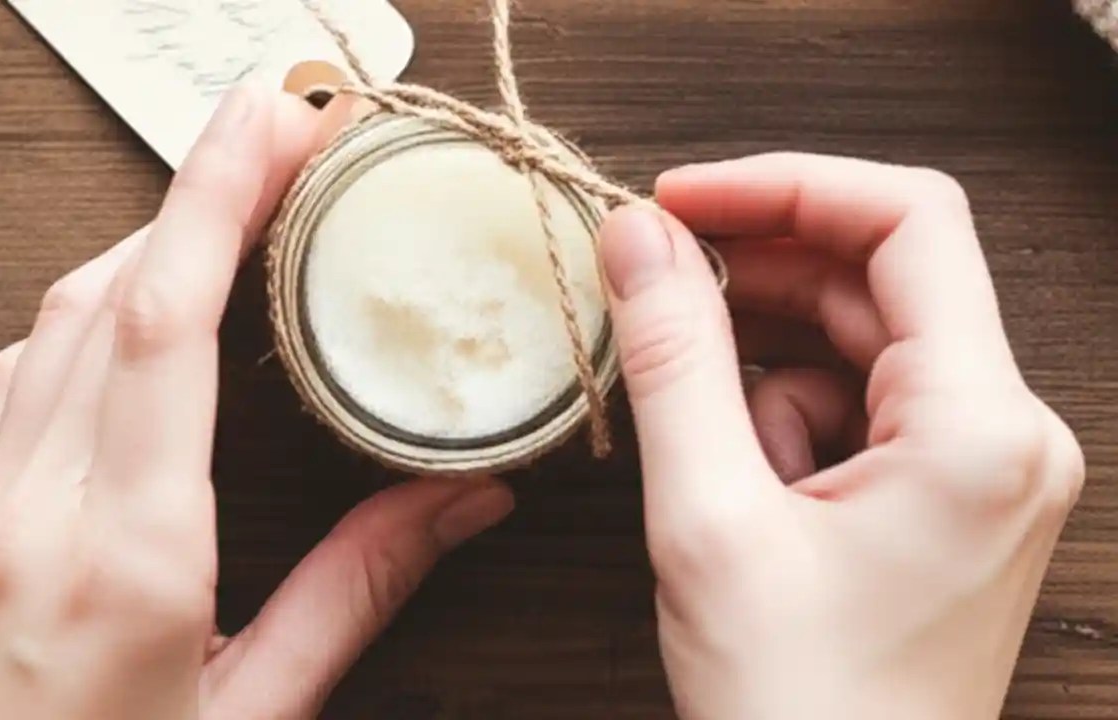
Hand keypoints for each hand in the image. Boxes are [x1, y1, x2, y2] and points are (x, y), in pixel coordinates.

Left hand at [0, 83, 512, 719]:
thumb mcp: (255, 716)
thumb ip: (356, 595)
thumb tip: (458, 502)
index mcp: (125, 559)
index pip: (164, 325)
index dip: (218, 199)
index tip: (272, 121)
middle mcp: (35, 509)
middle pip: (112, 290)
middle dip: (199, 187)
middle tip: (283, 130)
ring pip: (59, 316)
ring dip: (148, 238)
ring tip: (233, 200)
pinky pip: (24, 367)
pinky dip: (94, 306)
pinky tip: (142, 307)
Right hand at [598, 153, 1084, 719]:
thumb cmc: (796, 708)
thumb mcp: (708, 520)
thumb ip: (674, 360)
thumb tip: (638, 238)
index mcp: (980, 430)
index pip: (907, 223)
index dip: (785, 187)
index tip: (679, 199)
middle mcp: (1007, 436)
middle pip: (877, 281)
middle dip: (756, 277)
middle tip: (649, 288)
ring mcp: (981, 468)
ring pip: (855, 346)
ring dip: (761, 371)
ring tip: (710, 461)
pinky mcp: (945, 495)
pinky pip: (855, 406)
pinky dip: (782, 423)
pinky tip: (746, 496)